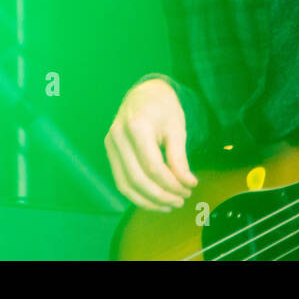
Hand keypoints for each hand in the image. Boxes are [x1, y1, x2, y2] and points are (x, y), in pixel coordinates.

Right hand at [105, 78, 197, 210]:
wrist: (144, 93)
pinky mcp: (109, 151)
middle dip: (161, 195)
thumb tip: (187, 184)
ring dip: (148, 201)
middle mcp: (118, 136)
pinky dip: (137, 194)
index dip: (172, 183)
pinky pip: (120, 180)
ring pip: (125, 185)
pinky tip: (154, 199)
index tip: (190, 189)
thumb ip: (179, 157)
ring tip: (169, 205)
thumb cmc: (163, 108)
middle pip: (138, 179)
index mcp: (137, 126)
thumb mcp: (177, 127)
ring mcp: (110, 144)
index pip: (153, 167)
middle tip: (181, 201)